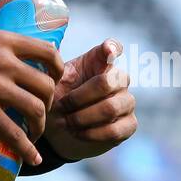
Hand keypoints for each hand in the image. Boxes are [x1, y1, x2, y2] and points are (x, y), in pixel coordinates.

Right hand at [0, 29, 64, 165]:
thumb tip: (13, 62)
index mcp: (4, 41)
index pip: (48, 51)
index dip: (59, 68)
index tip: (55, 80)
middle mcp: (4, 61)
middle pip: (46, 85)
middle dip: (48, 103)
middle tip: (39, 111)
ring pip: (35, 109)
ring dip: (40, 126)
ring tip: (33, 133)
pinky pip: (13, 133)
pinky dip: (26, 149)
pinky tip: (31, 158)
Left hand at [43, 38, 136, 161]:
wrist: (59, 128)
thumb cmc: (57, 97)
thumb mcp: (52, 80)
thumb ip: (54, 66)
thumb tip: (51, 48)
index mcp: (99, 62)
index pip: (113, 47)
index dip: (112, 48)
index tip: (107, 51)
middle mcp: (118, 79)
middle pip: (108, 82)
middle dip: (79, 98)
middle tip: (60, 107)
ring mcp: (127, 101)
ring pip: (111, 108)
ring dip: (83, 117)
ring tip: (66, 122)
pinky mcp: (129, 125)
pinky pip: (115, 129)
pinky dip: (92, 133)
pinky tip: (77, 133)